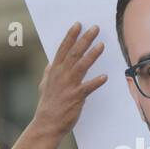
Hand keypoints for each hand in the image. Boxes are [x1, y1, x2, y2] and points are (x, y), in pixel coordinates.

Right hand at [32, 22, 108, 137]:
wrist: (47, 124)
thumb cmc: (48, 105)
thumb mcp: (45, 85)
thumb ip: (49, 72)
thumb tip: (51, 63)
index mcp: (54, 71)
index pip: (62, 49)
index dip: (71, 36)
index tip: (78, 24)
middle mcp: (61, 75)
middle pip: (74, 53)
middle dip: (85, 39)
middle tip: (95, 28)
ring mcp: (68, 86)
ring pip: (81, 66)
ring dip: (92, 55)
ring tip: (101, 45)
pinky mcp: (76, 98)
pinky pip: (88, 88)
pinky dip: (96, 82)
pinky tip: (105, 77)